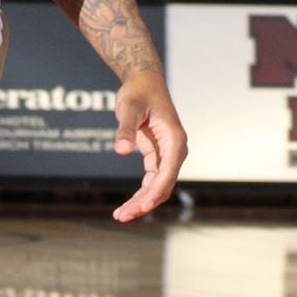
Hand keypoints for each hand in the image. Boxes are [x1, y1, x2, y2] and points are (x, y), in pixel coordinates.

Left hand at [110, 71, 186, 222]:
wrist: (144, 81)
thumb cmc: (138, 91)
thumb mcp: (128, 107)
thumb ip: (125, 128)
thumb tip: (121, 150)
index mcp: (174, 139)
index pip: (168, 172)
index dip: (155, 192)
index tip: (141, 206)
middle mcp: (175, 150)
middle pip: (163, 185)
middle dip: (145, 203)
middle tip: (123, 216)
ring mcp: (167, 154)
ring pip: (157, 186)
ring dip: (141, 202)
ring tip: (121, 216)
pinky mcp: (158, 155)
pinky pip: (151, 180)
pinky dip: (141, 193)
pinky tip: (127, 205)